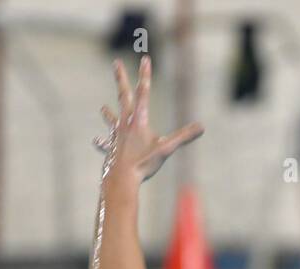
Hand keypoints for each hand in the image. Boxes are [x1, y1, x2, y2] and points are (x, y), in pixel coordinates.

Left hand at [95, 56, 202, 185]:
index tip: (145, 59)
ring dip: (108, 114)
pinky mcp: (111, 148)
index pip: (144, 92)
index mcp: (139, 120)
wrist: (121, 177)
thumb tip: (202, 127)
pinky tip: (97, 142)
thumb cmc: (144, 162)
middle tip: (116, 63)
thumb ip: (184, 136)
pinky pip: (106, 144)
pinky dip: (102, 142)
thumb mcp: (167, 149)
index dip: (145, 75)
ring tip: (103, 108)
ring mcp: (116, 135)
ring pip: (112, 120)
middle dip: (120, 78)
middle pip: (123, 96)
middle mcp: (125, 123)